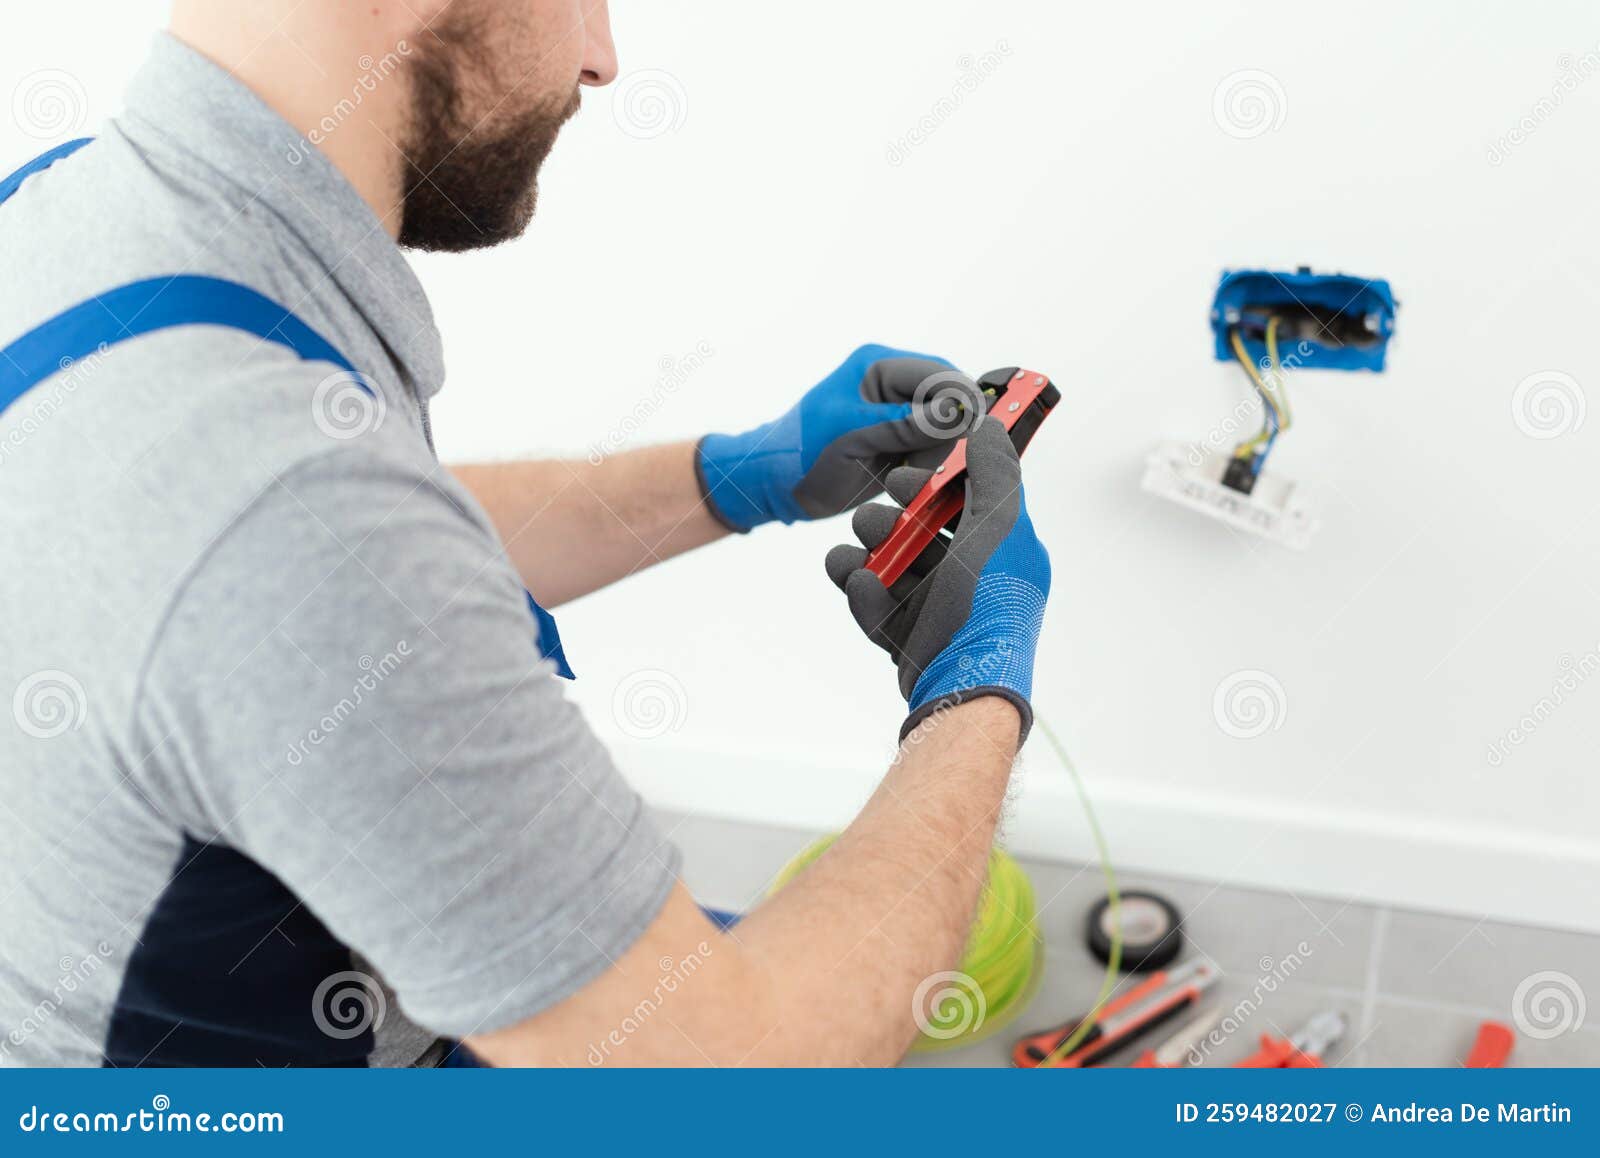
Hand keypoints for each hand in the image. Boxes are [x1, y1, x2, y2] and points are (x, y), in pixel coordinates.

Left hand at [695, 344, 981, 531]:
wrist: (775, 486)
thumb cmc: (801, 456)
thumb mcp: (852, 438)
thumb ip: (905, 424)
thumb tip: (959, 412)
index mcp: (878, 365)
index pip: (940, 373)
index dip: (963, 400)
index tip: (974, 434)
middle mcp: (892, 383)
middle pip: (949, 399)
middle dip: (947, 432)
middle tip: (927, 459)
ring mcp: (898, 412)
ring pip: (946, 428)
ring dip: (936, 453)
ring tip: (905, 471)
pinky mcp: (900, 440)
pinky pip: (933, 448)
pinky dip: (928, 464)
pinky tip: (904, 475)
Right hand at [825, 417, 1049, 739]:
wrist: (963, 684)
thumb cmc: (988, 602)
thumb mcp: (998, 525)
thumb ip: (995, 473)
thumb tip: (991, 426)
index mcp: (1002, 552)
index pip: (965, 505)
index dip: (930, 488)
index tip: (902, 481)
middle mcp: (973, 580)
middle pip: (922, 537)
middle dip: (890, 523)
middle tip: (872, 519)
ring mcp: (940, 613)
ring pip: (894, 569)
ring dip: (869, 555)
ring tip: (855, 554)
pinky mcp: (910, 641)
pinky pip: (878, 608)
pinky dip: (864, 594)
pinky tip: (856, 583)